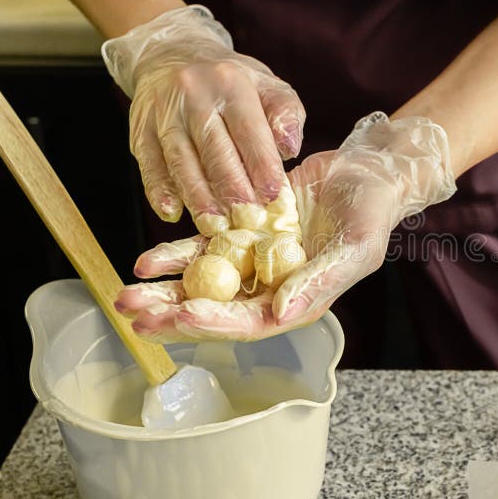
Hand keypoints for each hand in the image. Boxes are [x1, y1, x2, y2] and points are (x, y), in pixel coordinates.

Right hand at [102, 5, 304, 233]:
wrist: (172, 55)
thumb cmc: (229, 81)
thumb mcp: (266, 84)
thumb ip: (286, 114)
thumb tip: (290, 149)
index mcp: (230, 83)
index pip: (248, 129)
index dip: (261, 165)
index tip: (274, 197)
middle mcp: (193, 94)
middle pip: (214, 148)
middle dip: (232, 189)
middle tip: (248, 221)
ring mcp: (163, 113)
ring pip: (181, 160)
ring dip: (198, 197)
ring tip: (216, 226)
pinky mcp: (141, 129)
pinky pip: (150, 164)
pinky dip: (159, 190)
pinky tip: (172, 213)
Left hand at [114, 112, 455, 341]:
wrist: (366, 175)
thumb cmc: (371, 213)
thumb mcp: (355, 247)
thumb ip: (319, 280)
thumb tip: (280, 313)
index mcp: (298, 302)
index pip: (248, 323)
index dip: (212, 323)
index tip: (178, 317)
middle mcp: (271, 290)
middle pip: (215, 310)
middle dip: (172, 314)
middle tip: (133, 314)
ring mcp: (254, 264)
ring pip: (202, 282)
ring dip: (164, 290)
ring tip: (126, 294)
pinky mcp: (243, 235)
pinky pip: (204, 249)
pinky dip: (176, 254)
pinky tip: (148, 260)